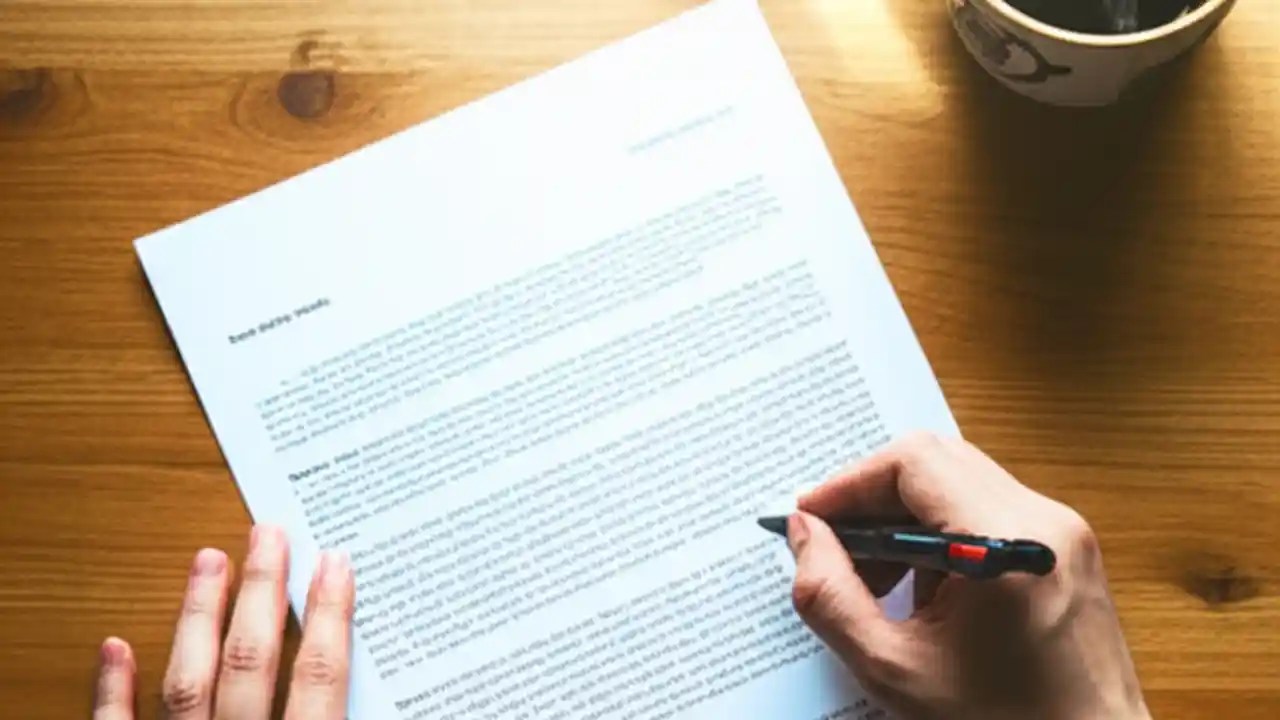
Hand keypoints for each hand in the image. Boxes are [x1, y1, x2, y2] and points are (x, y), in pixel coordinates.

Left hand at [92, 526, 354, 719]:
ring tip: (209, 558)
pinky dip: (114, 689)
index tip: (334, 563)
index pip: (317, 679)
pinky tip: (116, 646)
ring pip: (187, 682)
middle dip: (262, 592)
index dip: (329, 616)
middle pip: (250, 662)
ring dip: (199, 616)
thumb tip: (406, 705)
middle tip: (269, 535)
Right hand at [789, 433, 1149, 719]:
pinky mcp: (1065, 551)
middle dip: (871, 497)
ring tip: (873, 580)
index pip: (913, 462)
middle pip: (936, 462)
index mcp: (1008, 541)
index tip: (809, 519)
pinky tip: (917, 590)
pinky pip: (987, 511)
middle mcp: (1045, 520)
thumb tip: (804, 534)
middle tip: (832, 546)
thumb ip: (831, 597)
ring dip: (903, 517)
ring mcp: (1063, 533)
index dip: (849, 483)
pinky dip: (939, 535)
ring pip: (959, 482)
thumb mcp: (895, 670)